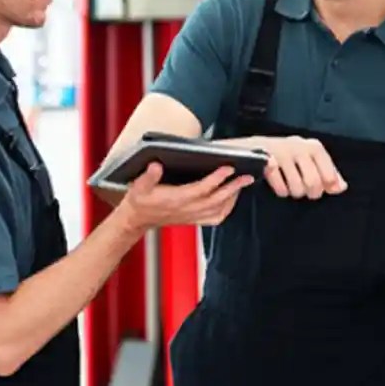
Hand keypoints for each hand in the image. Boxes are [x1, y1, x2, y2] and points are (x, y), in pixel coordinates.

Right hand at [113, 163, 253, 232]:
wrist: (137, 219)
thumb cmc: (140, 201)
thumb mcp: (139, 186)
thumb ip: (148, 176)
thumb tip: (155, 166)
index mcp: (176, 199)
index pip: (202, 188)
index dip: (216, 178)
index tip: (228, 167)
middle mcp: (187, 209)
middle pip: (216, 199)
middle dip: (234, 187)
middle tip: (247, 176)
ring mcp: (192, 216)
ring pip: (219, 208)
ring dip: (233, 197)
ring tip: (243, 184)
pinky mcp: (194, 219)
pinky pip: (216, 217)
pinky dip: (227, 209)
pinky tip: (232, 199)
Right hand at [253, 135, 347, 199]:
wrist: (257, 147)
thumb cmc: (290, 155)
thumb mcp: (312, 159)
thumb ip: (330, 173)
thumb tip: (341, 187)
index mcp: (314, 147)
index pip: (329, 175)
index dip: (327, 186)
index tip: (322, 187)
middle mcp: (300, 148)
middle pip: (313, 183)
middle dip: (310, 192)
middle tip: (305, 188)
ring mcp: (283, 155)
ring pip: (297, 188)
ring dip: (294, 192)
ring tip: (291, 185)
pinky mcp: (267, 164)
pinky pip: (281, 189)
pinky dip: (282, 191)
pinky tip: (280, 183)